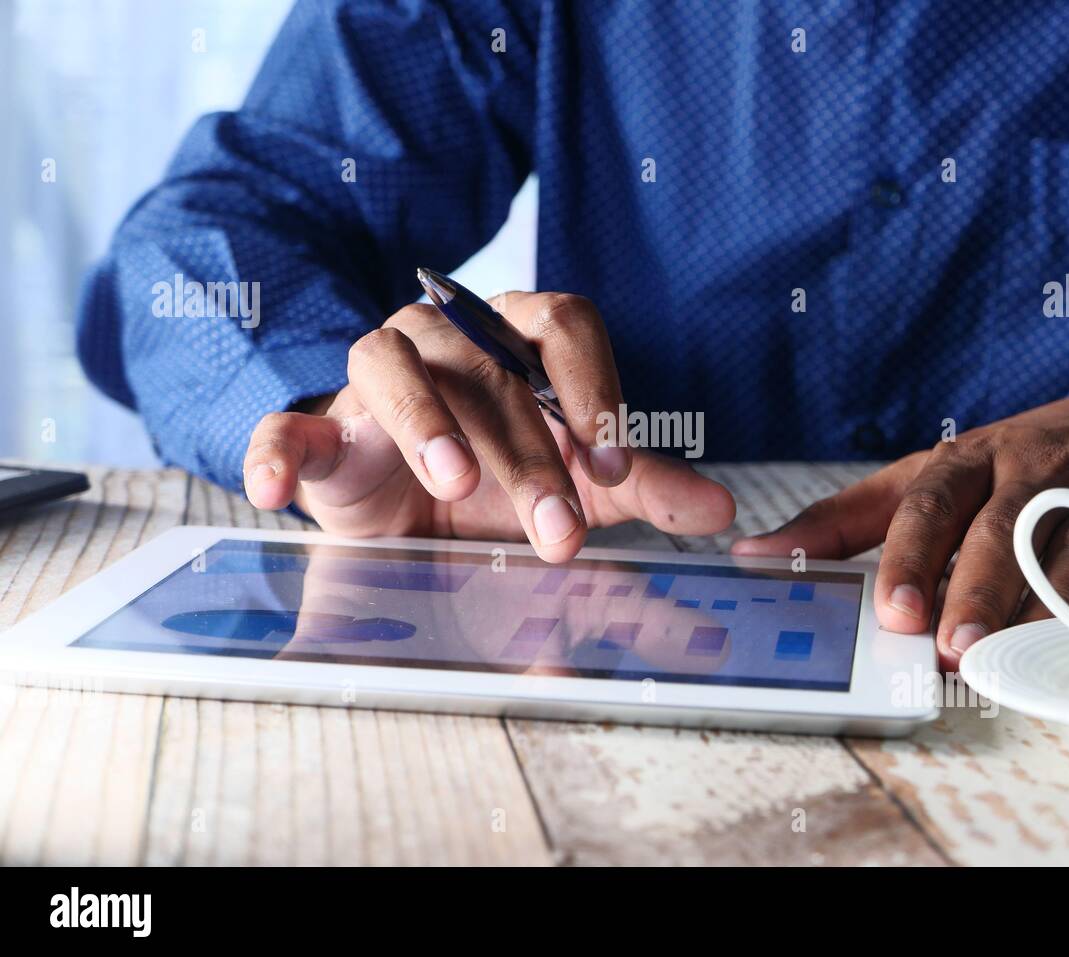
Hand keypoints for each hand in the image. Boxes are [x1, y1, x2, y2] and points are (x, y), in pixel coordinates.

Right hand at [242, 293, 734, 560]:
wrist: (403, 503)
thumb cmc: (497, 475)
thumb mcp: (575, 482)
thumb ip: (642, 487)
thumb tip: (721, 507)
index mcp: (517, 337)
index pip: (564, 325)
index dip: (593, 389)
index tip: (616, 463)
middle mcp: (448, 339)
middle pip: (490, 369)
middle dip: (528, 453)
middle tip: (557, 532)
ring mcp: (378, 374)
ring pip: (395, 368)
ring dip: (425, 422)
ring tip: (453, 482)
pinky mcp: (317, 425)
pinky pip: (286, 424)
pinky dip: (278, 451)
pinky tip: (276, 491)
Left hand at [732, 385, 1068, 670]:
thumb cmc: (998, 468)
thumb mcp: (917, 482)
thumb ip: (840, 523)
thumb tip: (753, 553)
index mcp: (961, 461)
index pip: (927, 505)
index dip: (909, 557)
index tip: (894, 611)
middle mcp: (1021, 472)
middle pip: (996, 531)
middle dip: (972, 592)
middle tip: (949, 650)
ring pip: (1060, 553)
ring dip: (1031, 610)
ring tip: (1001, 659)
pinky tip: (1067, 644)